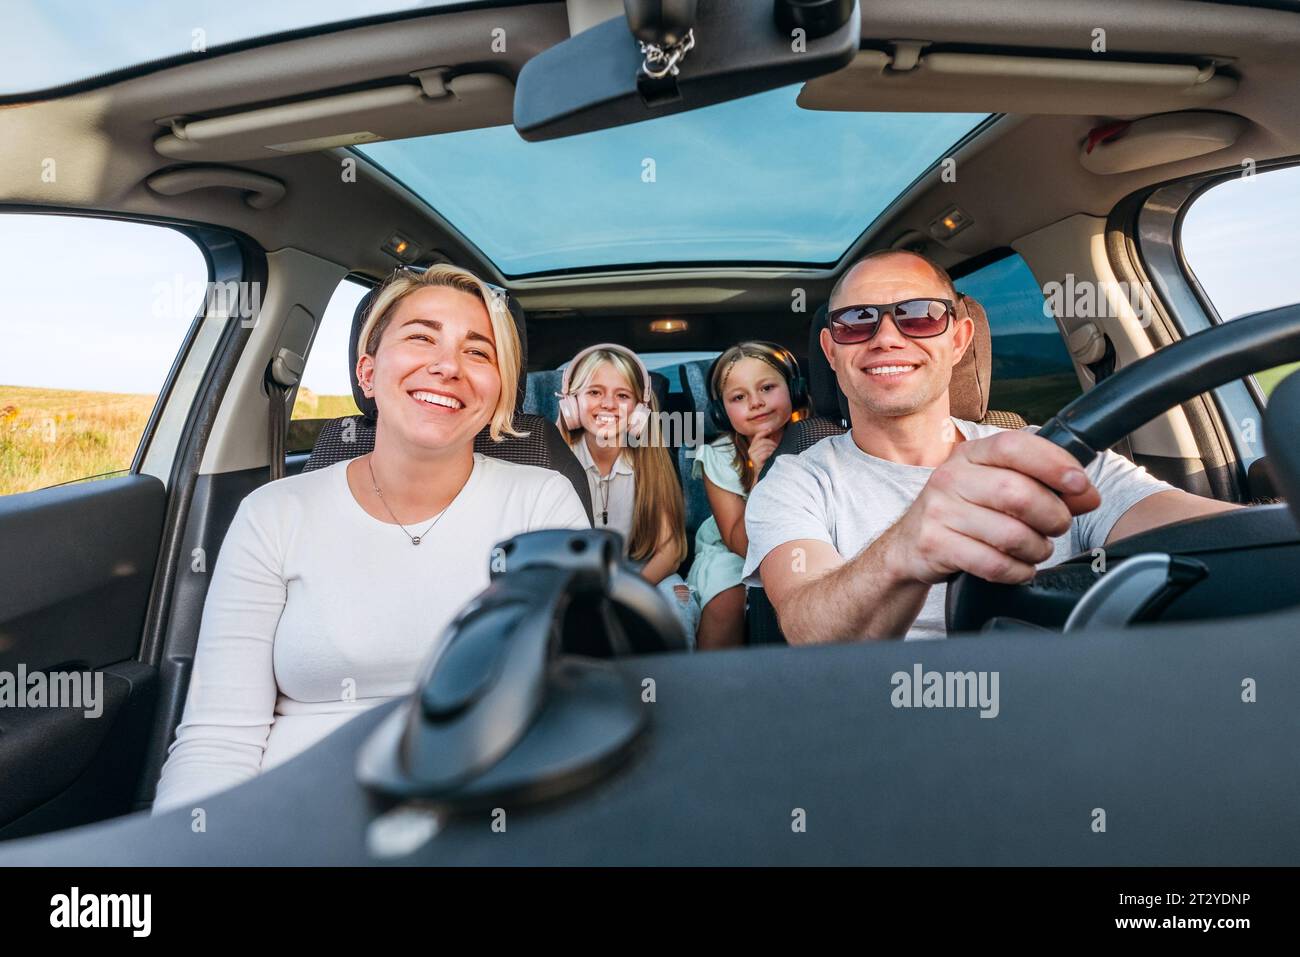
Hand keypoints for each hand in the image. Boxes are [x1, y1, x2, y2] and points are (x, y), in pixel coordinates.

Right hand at [747, 427, 779, 472]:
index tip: (771, 429)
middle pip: (763, 441)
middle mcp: (750, 451)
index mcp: (752, 448)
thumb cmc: (766, 464)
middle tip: (776, 449)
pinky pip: (766, 453)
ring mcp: (752, 456)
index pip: (757, 436)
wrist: (763, 476)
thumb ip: (766, 445)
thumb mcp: (766, 452)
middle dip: (772, 444)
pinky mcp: (756, 460)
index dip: (764, 432)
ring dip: (773, 450)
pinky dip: (771, 454)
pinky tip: (772, 457)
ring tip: (774, 454)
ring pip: (766, 447)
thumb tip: (771, 434)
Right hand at [883, 431, 1101, 585]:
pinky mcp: (935, 544)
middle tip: (1057, 527)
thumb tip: (1087, 495)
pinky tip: (1019, 569)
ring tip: (1036, 550)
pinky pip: (993, 564)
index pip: (1014, 446)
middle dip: (1052, 516)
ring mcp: (939, 511)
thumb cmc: (962, 514)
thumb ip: (1041, 485)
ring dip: (1037, 549)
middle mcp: (951, 477)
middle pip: (1018, 493)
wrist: (908, 547)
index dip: (1053, 463)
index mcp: (970, 455)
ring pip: (1010, 535)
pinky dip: (1017, 571)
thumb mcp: (994, 487)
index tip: (1080, 485)